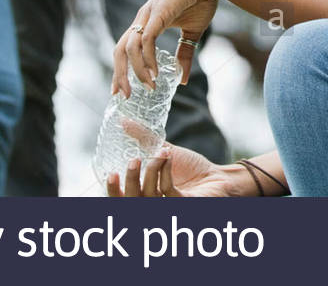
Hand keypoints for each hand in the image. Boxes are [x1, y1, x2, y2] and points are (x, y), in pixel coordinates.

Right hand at [106, 143, 241, 197]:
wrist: (216, 176)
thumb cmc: (189, 168)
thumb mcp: (163, 152)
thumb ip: (143, 139)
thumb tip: (123, 121)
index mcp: (144, 194)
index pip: (120, 199)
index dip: (112, 191)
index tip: (111, 173)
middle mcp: (153, 204)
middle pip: (131, 202)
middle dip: (130, 181)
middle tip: (133, 161)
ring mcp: (168, 206)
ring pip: (149, 196)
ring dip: (152, 170)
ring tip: (161, 153)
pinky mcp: (183, 204)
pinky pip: (168, 191)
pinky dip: (166, 172)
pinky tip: (169, 157)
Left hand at [112, 0, 218, 95]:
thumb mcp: (192, 33)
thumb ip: (184, 54)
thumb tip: (182, 80)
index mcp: (147, 22)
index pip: (125, 49)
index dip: (120, 70)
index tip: (120, 90)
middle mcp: (143, 19)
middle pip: (119, 50)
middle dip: (119, 74)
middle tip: (124, 95)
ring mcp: (149, 15)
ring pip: (130, 48)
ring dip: (136, 70)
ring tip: (149, 86)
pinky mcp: (159, 13)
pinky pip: (147, 39)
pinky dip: (148, 58)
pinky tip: (155, 72)